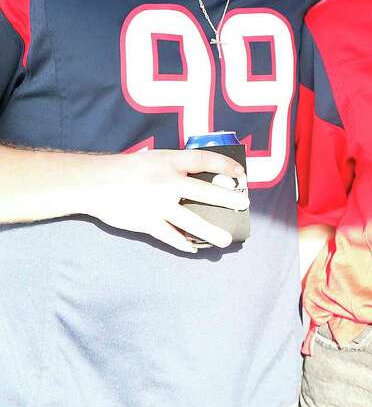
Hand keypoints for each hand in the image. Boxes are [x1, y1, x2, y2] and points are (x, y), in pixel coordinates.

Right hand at [86, 149, 248, 252]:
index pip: (205, 161)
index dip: (225, 166)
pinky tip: (194, 248)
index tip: (241, 174)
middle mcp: (167, 183)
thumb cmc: (126, 168)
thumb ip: (177, 167)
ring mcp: (158, 206)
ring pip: (190, 221)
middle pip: (205, 193)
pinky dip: (182, 244)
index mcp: (170, 162)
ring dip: (210, 232)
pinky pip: (170, 236)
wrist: (94, 183)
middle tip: (243, 205)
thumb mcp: (155, 158)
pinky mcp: (147, 223)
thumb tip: (202, 178)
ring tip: (225, 240)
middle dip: (226, 199)